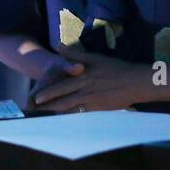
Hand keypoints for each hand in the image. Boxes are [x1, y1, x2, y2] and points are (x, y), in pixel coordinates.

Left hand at [32, 45, 150, 112]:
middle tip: (35, 113)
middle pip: (61, 100)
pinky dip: (71, 118)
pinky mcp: (98, 109)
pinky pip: (81, 115)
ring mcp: (91, 101)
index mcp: (81, 77)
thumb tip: (58, 46)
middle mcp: (84, 90)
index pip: (59, 87)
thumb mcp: (94, 58)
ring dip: (56, 114)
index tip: (34, 98)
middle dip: (47, 107)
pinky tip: (64, 123)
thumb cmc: (115, 68)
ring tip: (44, 118)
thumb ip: (75, 54)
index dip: (46, 93)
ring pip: (70, 109)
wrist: (135, 81)